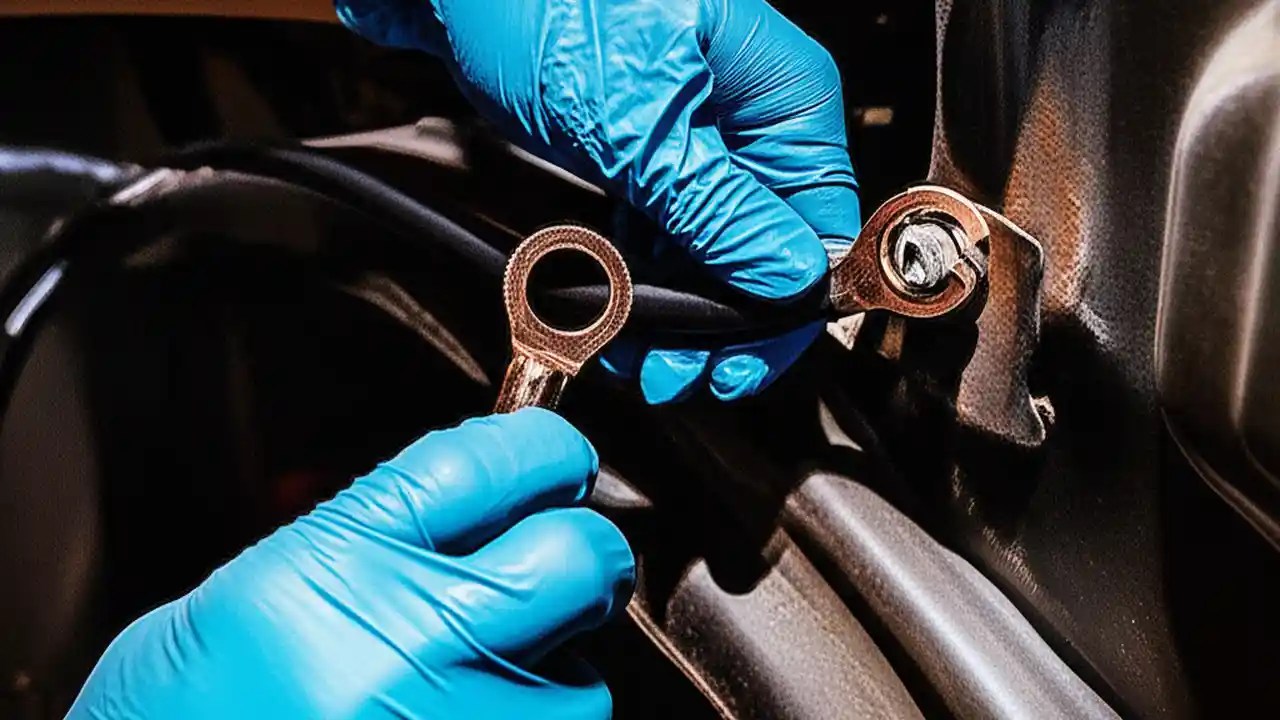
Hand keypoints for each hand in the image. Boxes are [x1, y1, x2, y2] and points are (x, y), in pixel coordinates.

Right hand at [69, 409, 634, 719]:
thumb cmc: (190, 707)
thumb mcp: (267, 583)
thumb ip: (380, 532)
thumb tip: (488, 502)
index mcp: (339, 559)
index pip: (488, 464)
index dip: (543, 446)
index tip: (557, 456)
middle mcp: (406, 639)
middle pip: (575, 554)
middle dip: (582, 548)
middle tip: (562, 555)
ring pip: (586, 672)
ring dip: (561, 663)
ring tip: (489, 675)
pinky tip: (479, 716)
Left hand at [336, 0, 860, 402]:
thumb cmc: (546, 2)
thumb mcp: (639, 123)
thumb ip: (717, 208)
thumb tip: (787, 278)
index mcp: (780, 93)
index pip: (819, 225)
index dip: (785, 307)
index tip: (740, 363)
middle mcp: (746, 116)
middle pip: (763, 248)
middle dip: (719, 323)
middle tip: (677, 375)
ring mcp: (693, 134)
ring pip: (707, 251)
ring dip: (670, 313)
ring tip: (633, 357)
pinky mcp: (641, 149)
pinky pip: (657, 232)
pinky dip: (634, 278)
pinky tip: (612, 316)